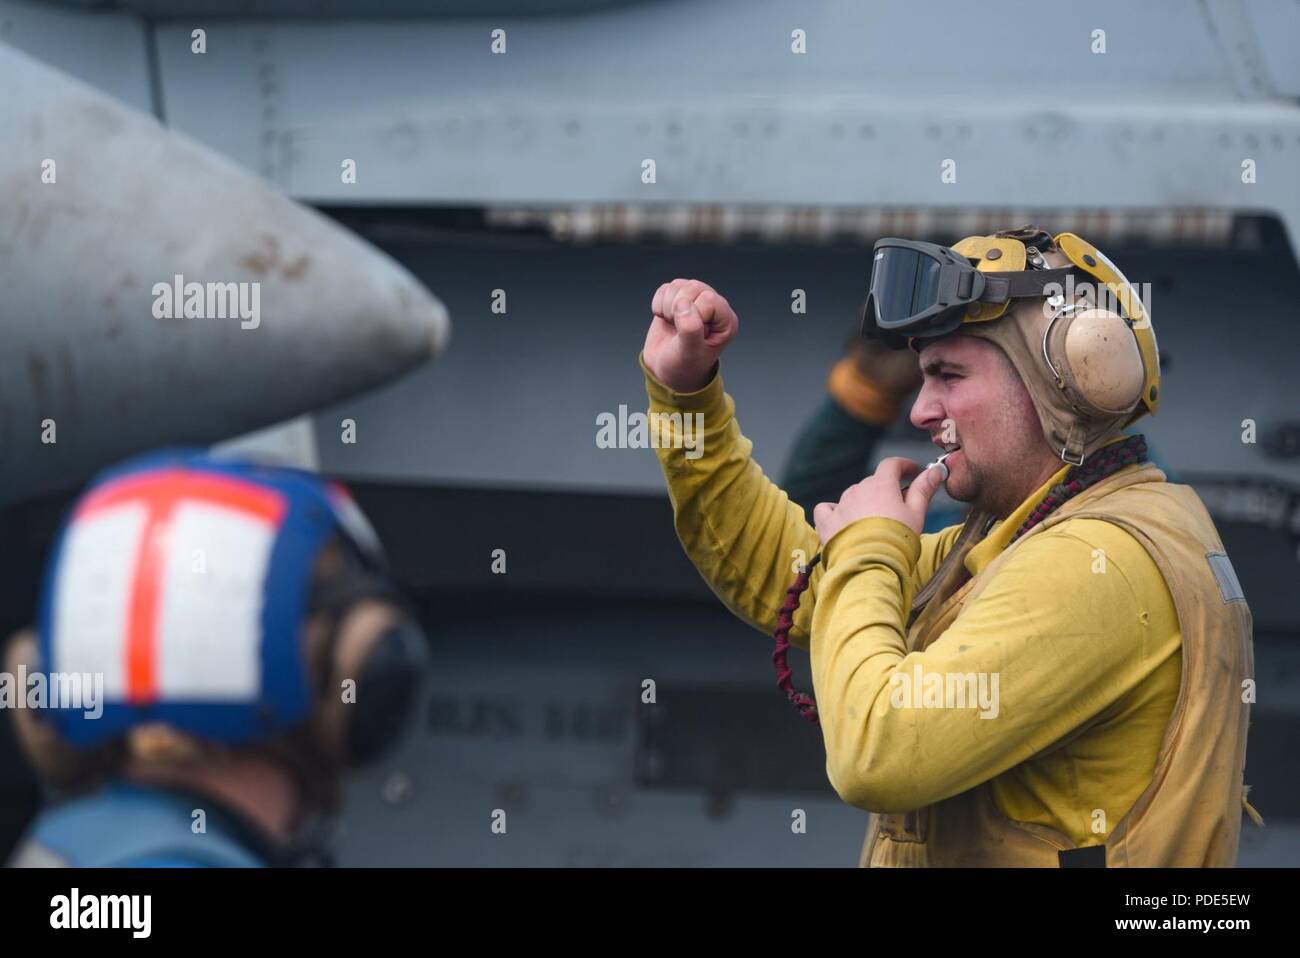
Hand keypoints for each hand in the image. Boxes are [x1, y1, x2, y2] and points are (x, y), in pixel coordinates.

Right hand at [643, 279, 738, 391]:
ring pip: (679, 285)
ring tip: (673, 325)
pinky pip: (665, 288)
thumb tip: (683, 304)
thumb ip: (690, 329)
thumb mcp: (690, 353)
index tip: (690, 335)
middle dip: (678, 308)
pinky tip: (665, 319)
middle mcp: (713, 307)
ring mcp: (695, 301)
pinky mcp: (677, 299)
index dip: (694, 315)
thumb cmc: (684, 366)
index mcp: (725, 321)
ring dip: (667, 306)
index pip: (709, 300)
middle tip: (678, 330)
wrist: (666, 371)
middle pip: (694, 287)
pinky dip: (659, 304)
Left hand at [813, 457, 944, 544]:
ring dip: (864, 503)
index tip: (912, 471)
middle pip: (873, 483)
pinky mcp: (826, 522)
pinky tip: (843, 521)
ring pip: (853, 496)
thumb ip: (923, 490)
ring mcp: (840, 505)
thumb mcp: (916, 514)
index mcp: (881, 485)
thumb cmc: (897, 541)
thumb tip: (935, 471)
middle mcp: (857, 490)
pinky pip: (827, 509)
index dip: (903, 466)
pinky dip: (835, 512)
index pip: (891, 465)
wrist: (870, 567)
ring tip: (874, 524)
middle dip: (885, 491)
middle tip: (897, 509)